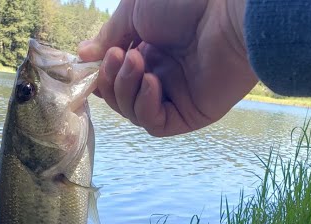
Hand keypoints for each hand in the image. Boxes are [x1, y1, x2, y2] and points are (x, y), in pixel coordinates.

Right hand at [77, 0, 257, 136]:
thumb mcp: (134, 12)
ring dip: (126, 89)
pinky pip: (156, 124)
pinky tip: (151, 82)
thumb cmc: (185, 4)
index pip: (115, 75)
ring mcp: (177, 96)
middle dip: (110, 79)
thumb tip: (83, 56)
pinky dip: (145, 107)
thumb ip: (108, 37)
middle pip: (120, 96)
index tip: (89, 62)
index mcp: (150, 49)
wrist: (227, 14)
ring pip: (134, 112)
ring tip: (136, 61)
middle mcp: (162, 73)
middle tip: (117, 56)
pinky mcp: (192, 115)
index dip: (100, 72)